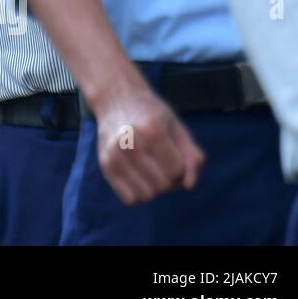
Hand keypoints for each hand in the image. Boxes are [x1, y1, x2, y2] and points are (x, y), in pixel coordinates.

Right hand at [93, 85, 205, 204]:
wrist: (116, 99)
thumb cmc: (153, 115)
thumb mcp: (178, 129)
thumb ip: (192, 157)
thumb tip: (189, 186)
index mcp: (151, 131)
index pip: (177, 171)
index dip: (180, 166)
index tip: (173, 153)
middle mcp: (129, 143)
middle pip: (163, 185)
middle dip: (169, 178)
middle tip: (162, 161)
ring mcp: (113, 154)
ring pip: (147, 195)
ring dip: (154, 188)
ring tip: (150, 169)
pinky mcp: (105, 165)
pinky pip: (130, 199)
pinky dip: (138, 193)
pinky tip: (138, 176)